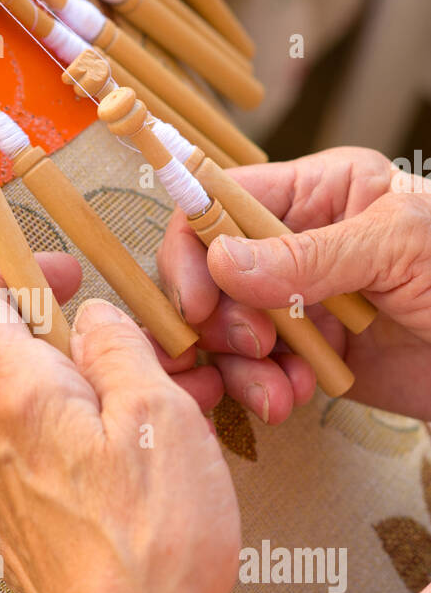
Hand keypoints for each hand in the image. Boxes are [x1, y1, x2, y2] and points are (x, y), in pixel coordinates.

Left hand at [0, 254, 239, 592]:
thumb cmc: (157, 539)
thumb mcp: (161, 415)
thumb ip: (118, 348)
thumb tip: (92, 319)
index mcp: (20, 400)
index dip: (14, 275)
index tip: (64, 277)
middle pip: (17, 363)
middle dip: (79, 352)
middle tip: (150, 374)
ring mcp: (1, 494)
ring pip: (36, 419)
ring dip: (89, 408)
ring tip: (155, 439)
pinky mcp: (20, 534)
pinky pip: (42, 468)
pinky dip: (82, 456)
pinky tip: (136, 489)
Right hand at [158, 147, 430, 422]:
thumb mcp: (400, 248)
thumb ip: (309, 255)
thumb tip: (221, 262)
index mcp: (319, 193)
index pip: (222, 200)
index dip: (193, 247)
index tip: (195, 300)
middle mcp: (299, 245)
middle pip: (209, 273)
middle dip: (218, 317)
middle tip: (254, 346)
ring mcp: (301, 304)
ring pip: (224, 330)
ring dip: (238, 366)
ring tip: (276, 391)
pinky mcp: (310, 358)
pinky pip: (255, 372)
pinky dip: (262, 390)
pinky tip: (292, 399)